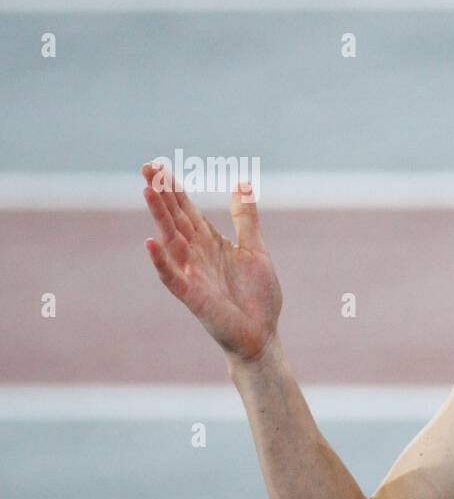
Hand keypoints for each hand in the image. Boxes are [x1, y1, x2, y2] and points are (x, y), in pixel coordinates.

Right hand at [140, 161, 282, 364]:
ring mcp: (192, 274)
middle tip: (147, 167)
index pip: (187, 210)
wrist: (261, 332)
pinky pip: (172, 277)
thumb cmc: (256, 294)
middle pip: (175, 219)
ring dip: (159, 216)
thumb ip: (245, 218)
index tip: (159, 165)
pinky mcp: (192, 296)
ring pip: (171, 240)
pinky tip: (151, 243)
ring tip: (147, 190)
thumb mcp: (254, 248)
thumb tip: (241, 183)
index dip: (174, 189)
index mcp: (210, 242)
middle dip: (162, 194)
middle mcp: (196, 254)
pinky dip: (161, 261)